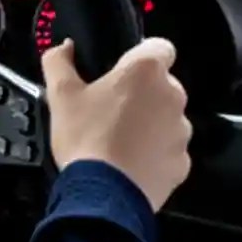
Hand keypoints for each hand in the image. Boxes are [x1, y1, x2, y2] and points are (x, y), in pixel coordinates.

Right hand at [42, 37, 191, 211]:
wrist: (103, 195)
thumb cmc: (85, 138)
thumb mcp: (61, 95)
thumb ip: (59, 61)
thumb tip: (63, 48)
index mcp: (146, 70)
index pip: (160, 47)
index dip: (143, 56)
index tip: (125, 72)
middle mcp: (172, 95)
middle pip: (163, 85)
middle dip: (143, 94)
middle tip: (113, 110)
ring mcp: (181, 130)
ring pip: (168, 118)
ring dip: (152, 124)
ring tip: (121, 141)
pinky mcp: (183, 161)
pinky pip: (171, 150)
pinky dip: (156, 154)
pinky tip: (132, 163)